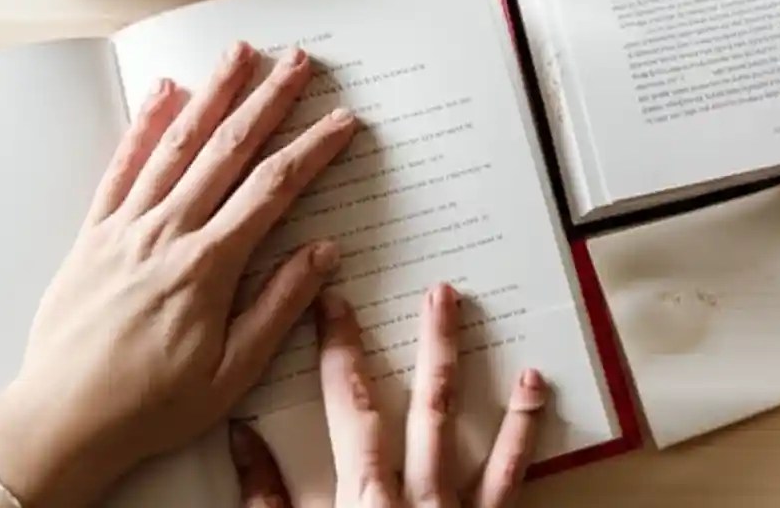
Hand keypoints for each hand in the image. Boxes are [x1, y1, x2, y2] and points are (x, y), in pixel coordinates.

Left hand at [0, 44, 356, 507]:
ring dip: (211, 94)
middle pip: (227, 151)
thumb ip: (278, 306)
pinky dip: (143, 126)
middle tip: (297, 63)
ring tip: (238, 55)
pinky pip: (120, 167)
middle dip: (268, 101)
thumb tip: (322, 253)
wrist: (62, 421)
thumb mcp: (233, 372)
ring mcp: (125, 229)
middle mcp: (166, 234)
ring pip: (176, 146)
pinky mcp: (93, 234)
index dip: (311, 149)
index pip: (272, 190)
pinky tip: (162, 92)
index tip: (341, 122)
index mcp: (207, 268)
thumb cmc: (150, 406)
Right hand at [231, 286, 547, 507]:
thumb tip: (243, 440)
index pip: (351, 405)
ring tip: (485, 320)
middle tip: (440, 292)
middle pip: (425, 403)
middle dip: (430, 343)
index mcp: (361, 497)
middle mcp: (415, 496)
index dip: (341, 349)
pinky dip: (525, 430)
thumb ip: (266, 496)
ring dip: (475, 371)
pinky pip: (512, 475)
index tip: (336, 303)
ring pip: (470, 427)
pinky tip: (536, 389)